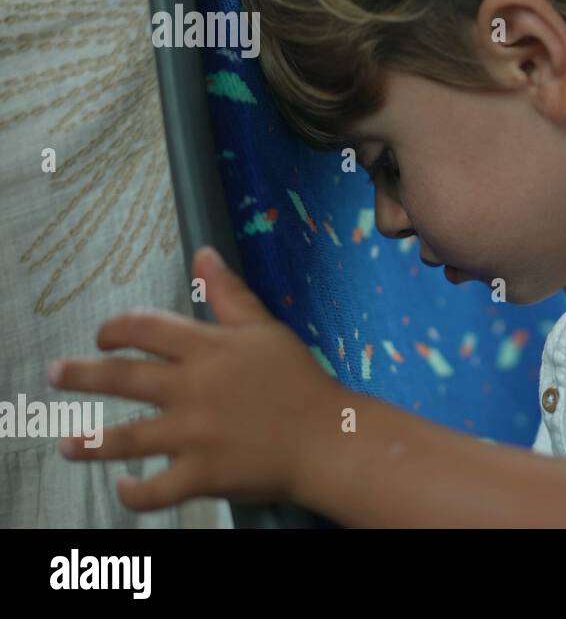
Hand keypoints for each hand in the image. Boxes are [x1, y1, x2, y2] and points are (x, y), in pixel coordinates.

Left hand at [49, 246, 344, 510]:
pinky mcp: (203, 474)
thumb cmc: (301, 382)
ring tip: (67, 444)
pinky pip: (156, 489)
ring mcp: (195, 435)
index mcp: (209, 349)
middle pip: (123, 377)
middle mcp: (194, 389)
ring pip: (127, 438)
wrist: (330, 438)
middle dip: (82, 374)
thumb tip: (202, 253)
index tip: (103, 336)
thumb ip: (229, 293)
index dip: (116, 328)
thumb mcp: (266, 329)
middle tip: (55, 374)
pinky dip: (134, 492)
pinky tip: (122, 486)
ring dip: (89, 443)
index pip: (146, 328)